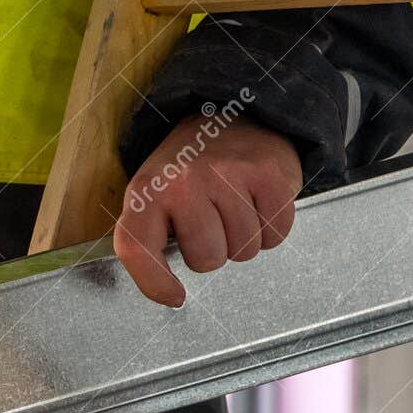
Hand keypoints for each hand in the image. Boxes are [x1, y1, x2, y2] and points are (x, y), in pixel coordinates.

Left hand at [114, 116, 301, 306]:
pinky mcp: (270, 175)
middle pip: (207, 260)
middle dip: (213, 251)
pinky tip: (257, 202)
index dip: (154, 284)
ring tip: (233, 205)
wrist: (234, 116)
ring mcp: (229, 175)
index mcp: (146, 190)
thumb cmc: (189, 169)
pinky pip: (275, 235)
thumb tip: (170, 295)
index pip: (137, 250)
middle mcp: (184, 180)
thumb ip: (149, 238)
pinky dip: (270, 229)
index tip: (175, 296)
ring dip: (243, 239)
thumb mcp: (153, 194)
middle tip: (211, 219)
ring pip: (243, 251)